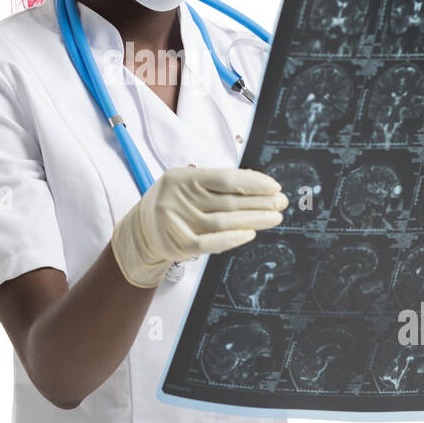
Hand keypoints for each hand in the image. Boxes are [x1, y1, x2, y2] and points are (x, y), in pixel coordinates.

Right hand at [110, 167, 288, 287]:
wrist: (142, 230)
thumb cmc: (175, 203)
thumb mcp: (188, 185)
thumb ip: (216, 185)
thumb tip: (258, 186)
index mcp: (182, 177)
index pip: (224, 178)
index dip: (252, 182)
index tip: (274, 186)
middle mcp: (177, 198)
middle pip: (227, 201)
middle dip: (259, 202)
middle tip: (281, 202)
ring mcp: (176, 222)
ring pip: (223, 222)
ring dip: (253, 219)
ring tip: (274, 217)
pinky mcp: (177, 245)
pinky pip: (209, 243)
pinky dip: (231, 239)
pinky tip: (250, 234)